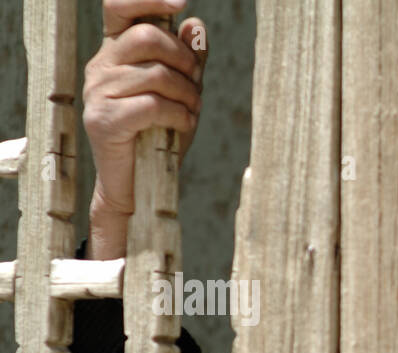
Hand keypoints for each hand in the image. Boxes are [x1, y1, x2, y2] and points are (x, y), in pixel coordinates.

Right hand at [84, 0, 206, 257]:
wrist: (139, 186)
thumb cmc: (160, 137)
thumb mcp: (181, 95)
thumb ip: (187, 61)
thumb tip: (195, 24)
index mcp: (115, 53)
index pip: (120, 8)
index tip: (181, 1)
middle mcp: (101, 67)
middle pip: (147, 36)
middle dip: (184, 60)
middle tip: (196, 87)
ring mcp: (98, 93)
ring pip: (156, 74)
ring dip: (187, 95)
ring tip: (191, 113)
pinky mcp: (103, 120)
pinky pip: (153, 105)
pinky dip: (179, 116)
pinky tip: (184, 127)